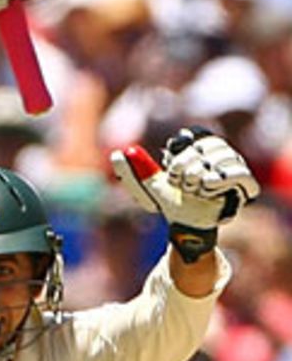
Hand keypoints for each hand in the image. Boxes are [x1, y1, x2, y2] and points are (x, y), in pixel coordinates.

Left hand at [110, 126, 256, 261]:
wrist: (188, 225)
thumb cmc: (170, 203)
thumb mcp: (148, 187)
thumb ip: (131, 172)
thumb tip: (117, 154)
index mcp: (197, 146)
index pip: (194, 136)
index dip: (181, 156)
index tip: (172, 173)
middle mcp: (218, 151)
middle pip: (207, 146)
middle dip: (187, 170)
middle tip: (183, 185)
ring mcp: (233, 165)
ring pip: (221, 159)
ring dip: (201, 179)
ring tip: (196, 190)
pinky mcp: (244, 182)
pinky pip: (237, 173)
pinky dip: (218, 182)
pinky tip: (208, 190)